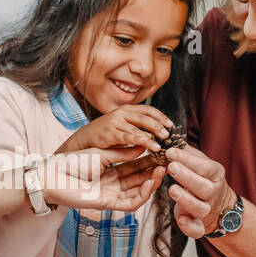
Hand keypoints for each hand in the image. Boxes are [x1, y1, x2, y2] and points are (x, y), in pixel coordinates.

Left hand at [42, 147, 164, 211]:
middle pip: (140, 178)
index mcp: (111, 170)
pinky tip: (151, 183)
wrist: (53, 176)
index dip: (149, 159)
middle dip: (155, 170)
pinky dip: (143, 195)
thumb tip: (143, 146)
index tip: (161, 151)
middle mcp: (114, 183)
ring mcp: (112, 194)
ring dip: (152, 182)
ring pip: (139, 192)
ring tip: (163, 170)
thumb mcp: (100, 154)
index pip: (136, 165)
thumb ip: (122, 154)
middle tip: (169, 161)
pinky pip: (131, 203)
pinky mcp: (108, 204)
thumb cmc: (70, 163)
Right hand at [56, 104, 174, 155]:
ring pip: (138, 126)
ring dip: (152, 135)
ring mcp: (115, 121)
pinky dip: (140, 141)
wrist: (84, 139)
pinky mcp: (109, 132)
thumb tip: (156, 135)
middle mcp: (121, 113)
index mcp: (126, 109)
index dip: (161, 116)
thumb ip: (136, 128)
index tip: (171, 125)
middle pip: (145, 116)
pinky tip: (149, 146)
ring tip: (161, 143)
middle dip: (159, 125)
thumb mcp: (122, 128)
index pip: (148, 110)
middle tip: (169, 134)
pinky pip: (128, 136)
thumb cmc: (105, 135)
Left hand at [164, 145, 235, 237]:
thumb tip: (170, 138)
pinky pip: (197, 229)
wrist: (219, 207)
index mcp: (214, 174)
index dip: (187, 159)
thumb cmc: (202, 180)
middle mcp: (212, 192)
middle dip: (187, 176)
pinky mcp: (200, 225)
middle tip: (171, 167)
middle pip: (202, 186)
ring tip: (172, 190)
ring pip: (199, 207)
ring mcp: (207, 210)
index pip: (203, 166)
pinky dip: (190, 227)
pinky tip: (181, 219)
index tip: (170, 151)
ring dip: (186, 199)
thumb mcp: (199, 164)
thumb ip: (187, 154)